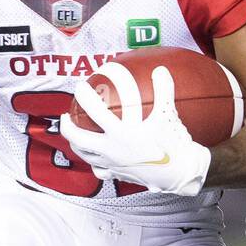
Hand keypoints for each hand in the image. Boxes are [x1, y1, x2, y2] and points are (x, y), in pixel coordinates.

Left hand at [59, 66, 211, 196]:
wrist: (180, 174)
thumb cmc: (173, 143)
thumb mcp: (168, 114)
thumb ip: (163, 90)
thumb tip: (160, 70)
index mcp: (120, 134)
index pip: (94, 112)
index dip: (85, 98)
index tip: (80, 87)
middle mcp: (111, 150)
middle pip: (78, 139)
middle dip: (67, 127)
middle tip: (65, 115)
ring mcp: (112, 165)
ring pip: (84, 156)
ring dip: (75, 144)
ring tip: (74, 134)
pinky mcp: (117, 175)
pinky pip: (99, 170)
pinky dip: (94, 163)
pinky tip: (96, 158)